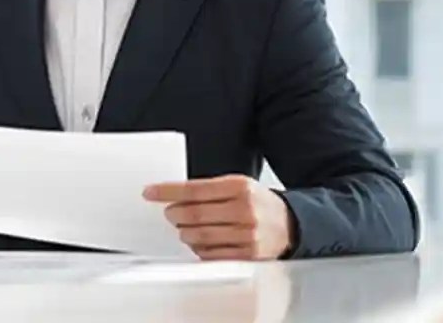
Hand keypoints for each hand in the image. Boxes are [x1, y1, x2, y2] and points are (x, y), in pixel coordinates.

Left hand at [143, 175, 295, 260]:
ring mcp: (247, 235)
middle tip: (168, 212)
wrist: (292, 224)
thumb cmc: (260, 203)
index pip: (194, 189)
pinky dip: (199, 249)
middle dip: (174, 214)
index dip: (168, 191)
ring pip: (200, 236)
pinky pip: (212, 254)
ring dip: (184, 232)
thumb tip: (173, 196)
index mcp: (240, 187)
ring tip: (183, 228)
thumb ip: (210, 190)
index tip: (150, 192)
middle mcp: (244, 210)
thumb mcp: (239, 186)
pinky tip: (198, 242)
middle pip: (194, 214)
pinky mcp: (248, 255)